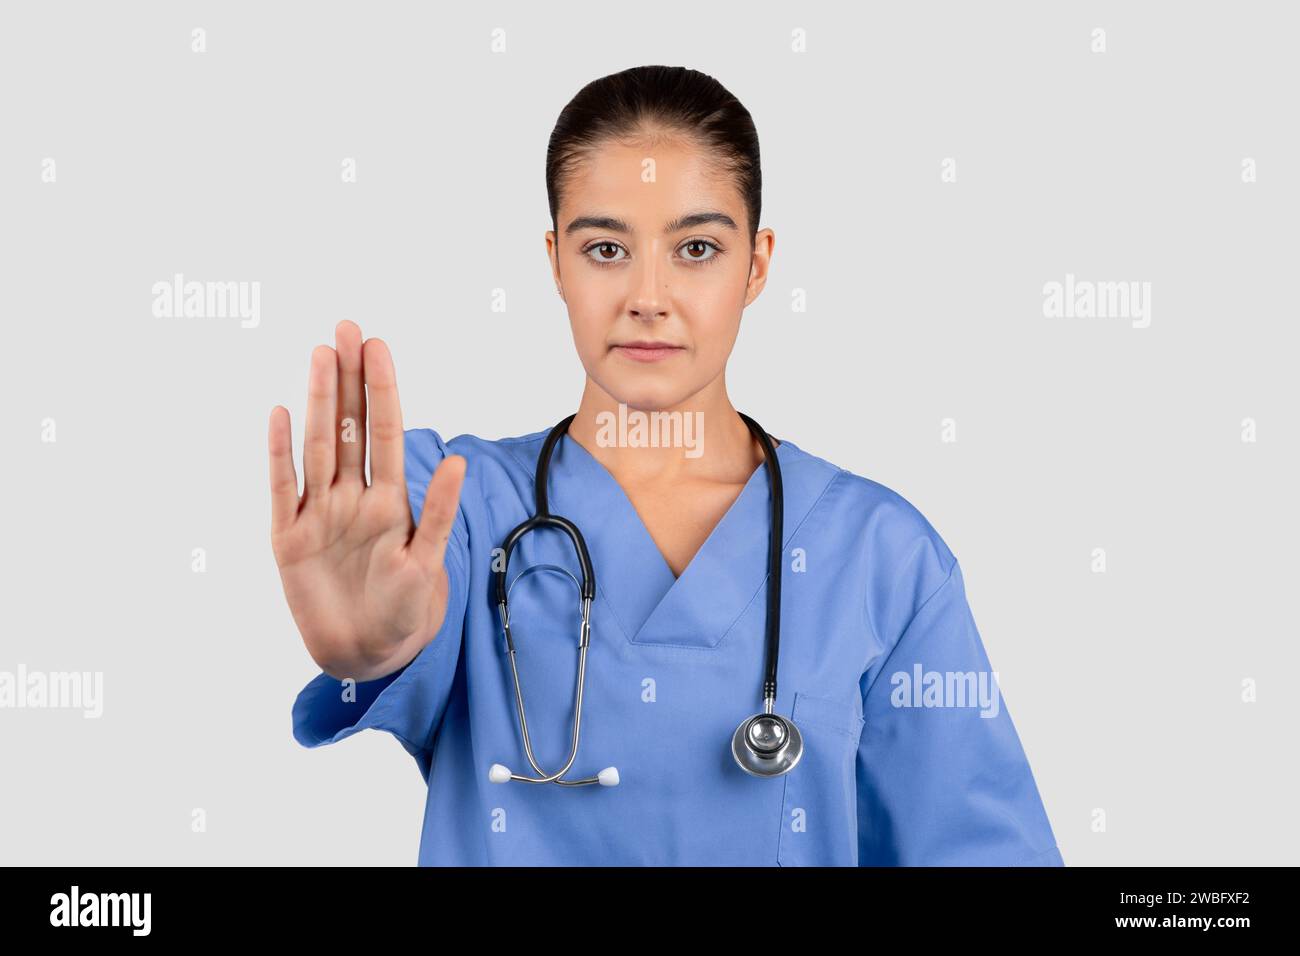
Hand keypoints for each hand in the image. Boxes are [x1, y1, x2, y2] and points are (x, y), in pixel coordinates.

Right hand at [268, 320, 465, 681]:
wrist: (367, 651)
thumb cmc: (405, 608)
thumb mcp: (426, 563)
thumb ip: (438, 513)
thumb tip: (456, 461)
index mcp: (389, 500)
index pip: (385, 433)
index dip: (381, 390)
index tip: (377, 346)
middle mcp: (352, 497)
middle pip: (349, 427)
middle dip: (349, 378)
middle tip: (346, 328)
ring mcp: (318, 512)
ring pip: (318, 446)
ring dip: (320, 402)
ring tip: (321, 355)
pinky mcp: (287, 536)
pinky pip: (281, 486)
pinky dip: (278, 452)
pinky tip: (281, 413)